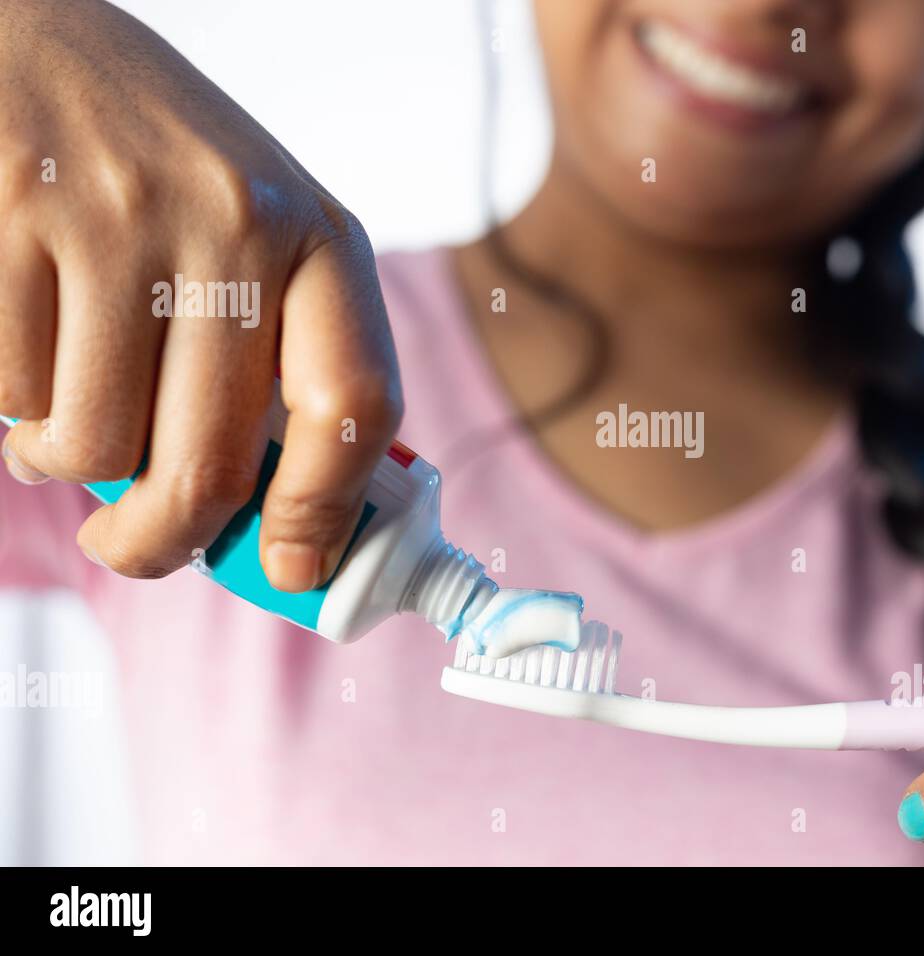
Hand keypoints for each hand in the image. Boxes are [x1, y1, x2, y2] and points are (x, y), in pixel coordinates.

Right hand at [0, 0, 401, 589]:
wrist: (30, 34)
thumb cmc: (157, 169)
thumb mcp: (255, 236)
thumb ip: (275, 354)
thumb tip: (285, 519)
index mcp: (320, 235)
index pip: (356, 399)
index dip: (329, 507)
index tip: (298, 568)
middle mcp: (237, 221)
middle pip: (211, 462)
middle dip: (163, 541)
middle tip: (133, 547)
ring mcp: (122, 213)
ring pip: (95, 445)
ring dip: (69, 460)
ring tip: (65, 407)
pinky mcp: (14, 209)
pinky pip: (9, 389)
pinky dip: (10, 402)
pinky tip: (26, 341)